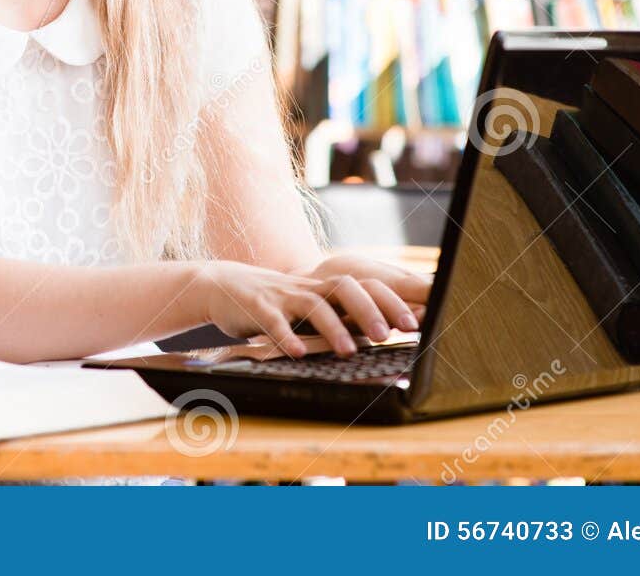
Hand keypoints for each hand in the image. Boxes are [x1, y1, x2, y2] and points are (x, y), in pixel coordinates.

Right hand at [194, 257, 427, 358]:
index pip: (367, 287)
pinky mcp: (257, 307)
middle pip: (346, 288)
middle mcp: (309, 288)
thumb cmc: (277, 303)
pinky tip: (299, 354)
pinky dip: (287, 337)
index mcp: (327, 289)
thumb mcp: (311, 306)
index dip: (392, 302)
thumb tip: (385, 332)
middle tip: (387, 335)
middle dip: (369, 311)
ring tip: (349, 352)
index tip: (416, 323)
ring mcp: (283, 296)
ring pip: (314, 305)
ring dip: (333, 327)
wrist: (224, 286)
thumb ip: (341, 316)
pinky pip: (274, 320)